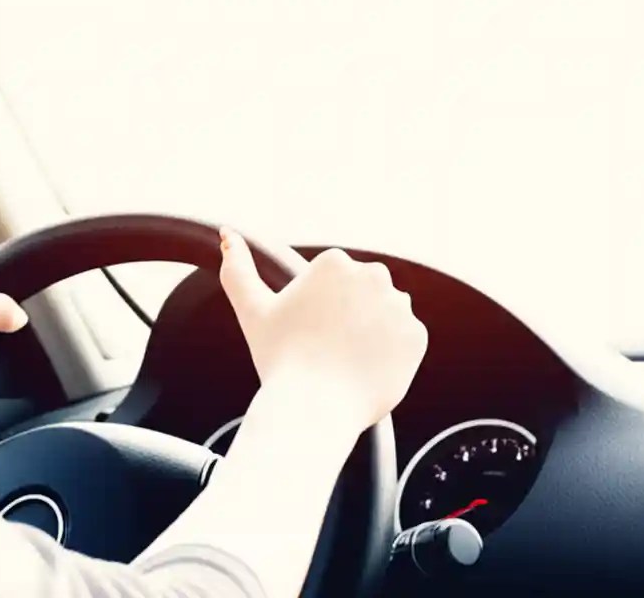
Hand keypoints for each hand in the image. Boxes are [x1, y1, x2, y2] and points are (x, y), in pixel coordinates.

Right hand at [218, 228, 426, 429]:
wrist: (313, 409)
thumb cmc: (279, 359)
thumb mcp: (252, 310)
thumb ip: (237, 268)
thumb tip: (226, 233)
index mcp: (334, 262)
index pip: (333, 281)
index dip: (317, 309)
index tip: (307, 331)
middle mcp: (373, 275)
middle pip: (362, 292)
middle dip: (348, 314)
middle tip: (324, 348)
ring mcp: (399, 306)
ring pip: (384, 314)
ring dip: (370, 331)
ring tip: (344, 360)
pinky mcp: (416, 336)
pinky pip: (403, 341)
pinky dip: (388, 354)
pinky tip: (363, 369)